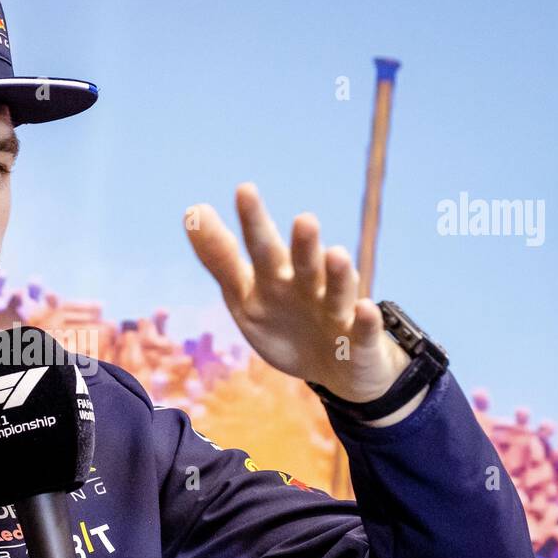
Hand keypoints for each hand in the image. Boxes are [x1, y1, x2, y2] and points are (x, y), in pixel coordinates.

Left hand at [185, 183, 411, 406]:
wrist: (334, 368)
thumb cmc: (283, 324)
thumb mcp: (244, 296)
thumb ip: (220, 258)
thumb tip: (191, 210)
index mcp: (276, 275)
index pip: (260, 245)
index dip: (253, 222)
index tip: (244, 189)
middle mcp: (309, 285)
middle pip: (303, 263)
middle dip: (304, 244)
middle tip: (304, 220)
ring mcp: (336, 311)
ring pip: (337, 291)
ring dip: (337, 275)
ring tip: (335, 255)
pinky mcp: (361, 340)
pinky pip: (364, 331)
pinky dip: (366, 321)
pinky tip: (365, 309)